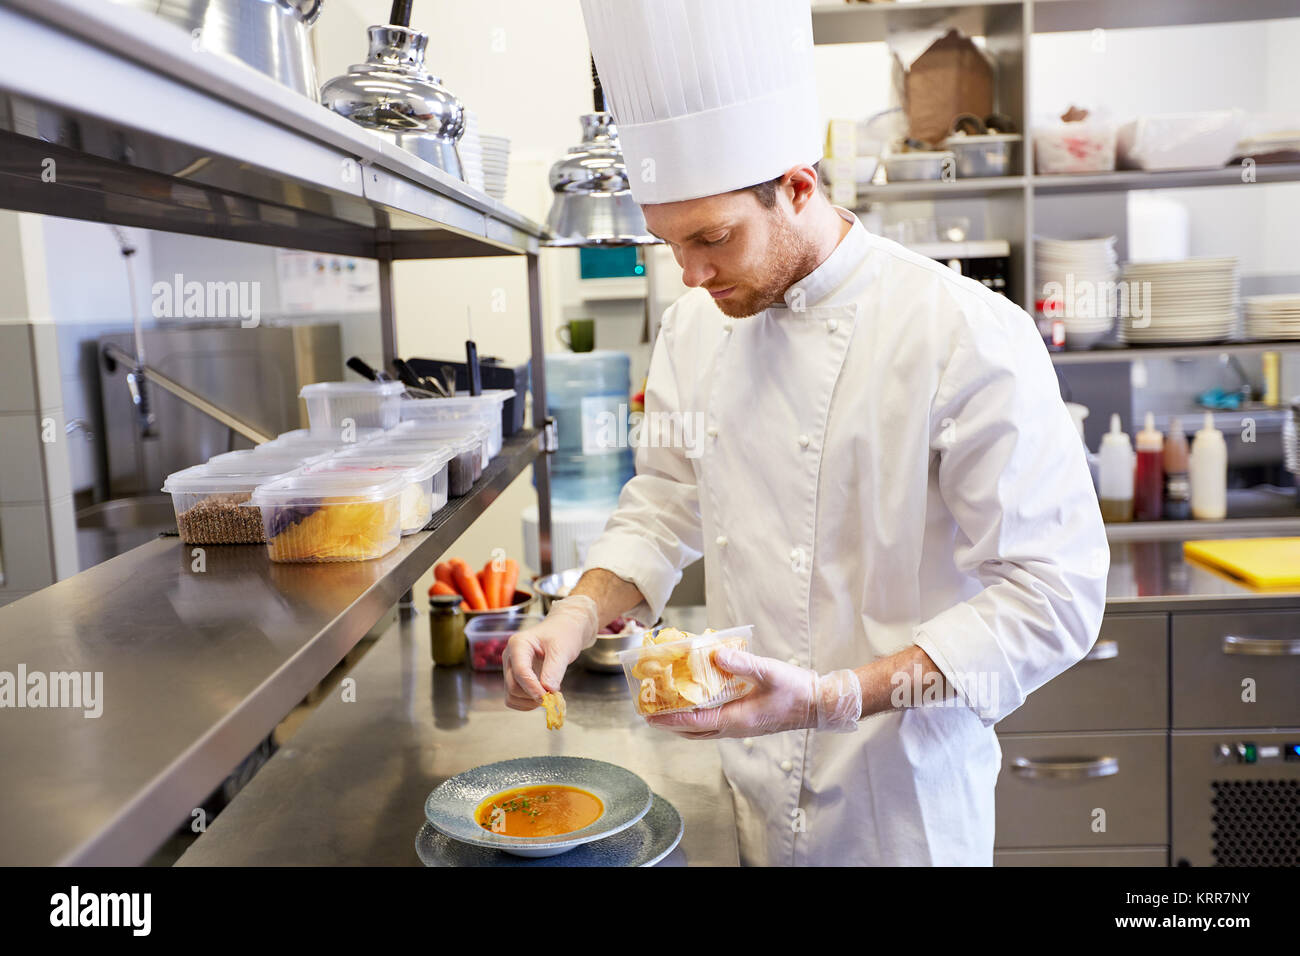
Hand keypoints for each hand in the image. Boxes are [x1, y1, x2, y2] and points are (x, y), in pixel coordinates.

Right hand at [502, 595, 598, 711]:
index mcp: (518, 644)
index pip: (521, 671)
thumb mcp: (562, 649)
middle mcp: (510, 656)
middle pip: (513, 686)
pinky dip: (526, 703)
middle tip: (553, 697)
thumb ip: (554, 669)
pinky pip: (514, 698)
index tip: (548, 697)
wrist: (563, 630)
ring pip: (511, 695)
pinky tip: (542, 696)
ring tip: (549, 695)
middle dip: (532, 695)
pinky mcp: (514, 678)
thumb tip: (548, 690)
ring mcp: (510, 668)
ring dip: (529, 701)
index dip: (533, 688)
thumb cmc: (563, 634)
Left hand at [645, 646, 861, 738]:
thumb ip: (741, 662)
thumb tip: (714, 653)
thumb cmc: (796, 690)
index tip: (649, 716)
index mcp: (736, 719)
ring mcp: (740, 727)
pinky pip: (714, 724)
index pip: (694, 722)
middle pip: (693, 731)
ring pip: (703, 730)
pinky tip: (696, 703)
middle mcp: (734, 728)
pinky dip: (698, 717)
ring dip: (683, 722)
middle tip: (650, 713)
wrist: (819, 704)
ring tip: (666, 710)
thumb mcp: (768, 671)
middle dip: (670, 723)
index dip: (670, 718)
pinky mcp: (746, 722)